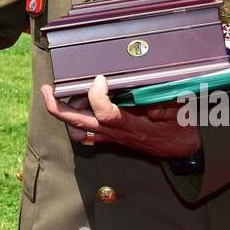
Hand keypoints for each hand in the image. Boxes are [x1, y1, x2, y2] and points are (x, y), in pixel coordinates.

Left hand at [41, 75, 200, 158]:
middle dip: (58, 107)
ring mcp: (110, 137)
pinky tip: (74, 108)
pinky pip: (85, 135)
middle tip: (47, 89)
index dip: (97, 95)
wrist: (181, 150)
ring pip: (78, 130)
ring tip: (60, 96)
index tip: (100, 78)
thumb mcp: (176, 111)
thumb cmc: (179, 127)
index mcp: (131, 125)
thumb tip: (139, 90)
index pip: (104, 113)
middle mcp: (115, 133)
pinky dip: (74, 123)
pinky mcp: (110, 139)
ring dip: (65, 115)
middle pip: (79, 123)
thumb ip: (159, 102)